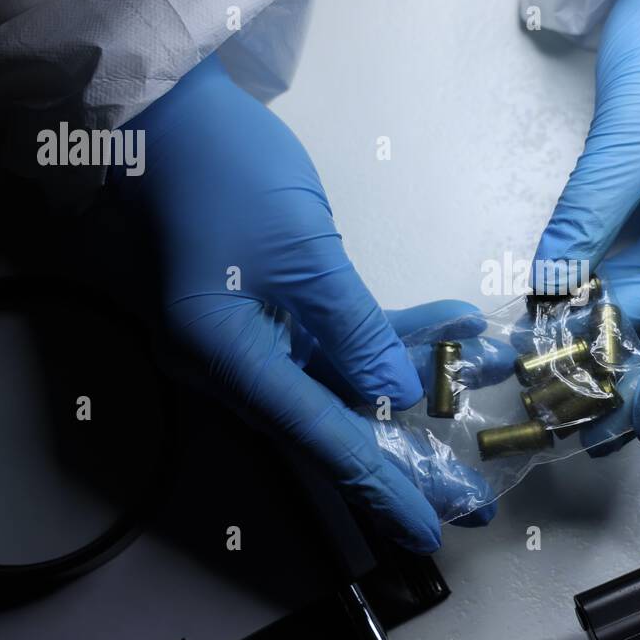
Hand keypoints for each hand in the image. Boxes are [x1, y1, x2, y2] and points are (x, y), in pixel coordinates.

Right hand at [111, 54, 488, 552]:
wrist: (166, 110)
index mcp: (230, 359)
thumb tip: (396, 399)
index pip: (320, 439)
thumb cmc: (227, 173)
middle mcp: (236, 364)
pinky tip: (448, 325)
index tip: (427, 529)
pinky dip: (386, 335)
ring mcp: (251, 336)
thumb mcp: (303, 252)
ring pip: (340, 383)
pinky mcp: (270, 307)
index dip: (380, 487)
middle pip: (332, 426)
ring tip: (473, 403)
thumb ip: (354, 331)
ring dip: (407, 388)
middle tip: (467, 497)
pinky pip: (334, 337)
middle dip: (404, 457)